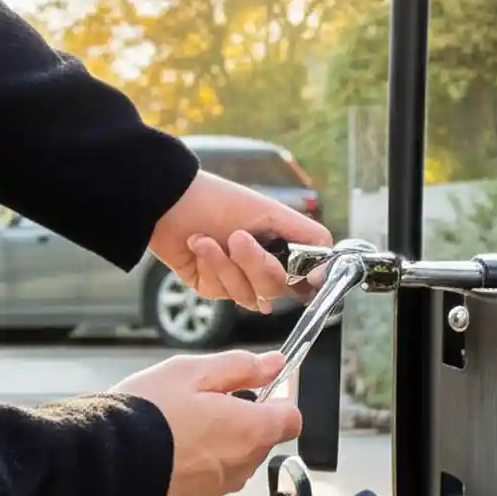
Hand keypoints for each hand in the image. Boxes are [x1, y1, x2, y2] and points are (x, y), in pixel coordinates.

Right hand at [110, 350, 302, 495]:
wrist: (100, 470)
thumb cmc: (146, 417)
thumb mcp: (193, 373)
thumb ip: (241, 367)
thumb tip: (274, 364)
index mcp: (251, 431)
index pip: (291, 418)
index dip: (278, 400)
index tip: (260, 388)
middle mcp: (241, 466)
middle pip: (259, 439)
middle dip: (241, 420)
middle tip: (202, 402)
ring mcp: (216, 490)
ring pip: (231, 460)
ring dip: (215, 443)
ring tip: (176, 426)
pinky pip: (203, 481)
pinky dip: (192, 466)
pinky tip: (164, 452)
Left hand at [150, 170, 332, 312]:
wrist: (167, 202)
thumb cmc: (219, 200)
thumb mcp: (273, 213)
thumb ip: (309, 237)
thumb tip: (328, 268)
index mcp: (282, 249)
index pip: (305, 279)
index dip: (304, 280)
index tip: (303, 275)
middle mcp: (262, 267)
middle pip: (278, 289)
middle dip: (256, 264)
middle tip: (237, 237)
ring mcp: (237, 281)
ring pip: (249, 295)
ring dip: (228, 264)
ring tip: (209, 238)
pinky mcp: (212, 288)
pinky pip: (222, 291)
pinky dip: (210, 265)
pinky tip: (198, 244)